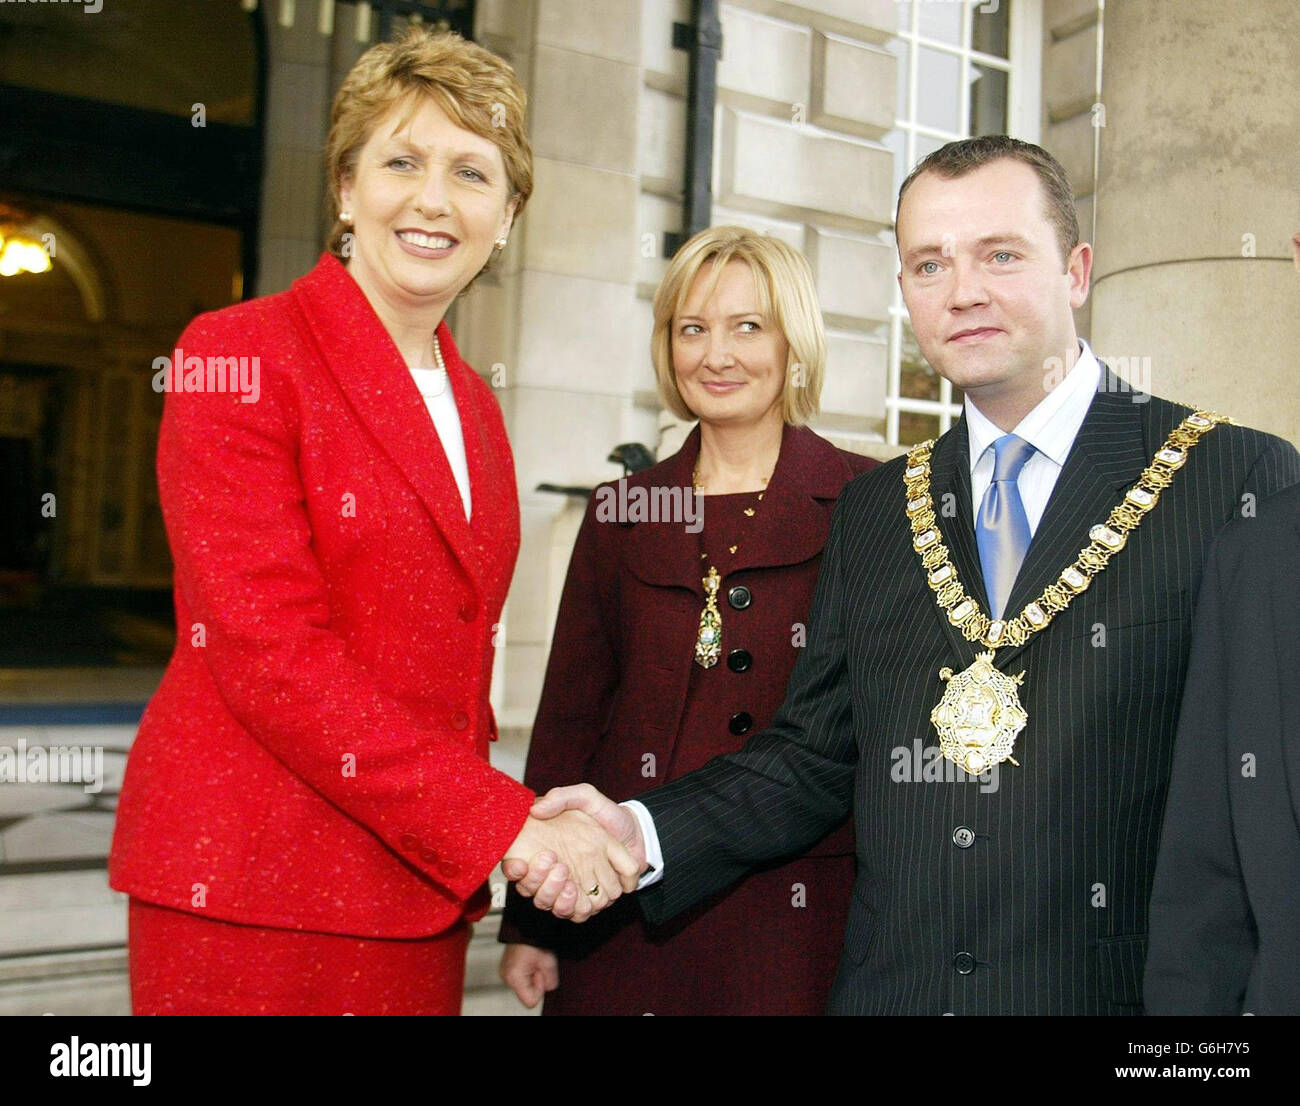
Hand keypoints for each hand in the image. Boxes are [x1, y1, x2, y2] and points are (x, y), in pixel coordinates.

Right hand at [499, 943, 557, 1008]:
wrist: (525, 926)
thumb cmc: (534, 940)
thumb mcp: (548, 961)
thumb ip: (551, 980)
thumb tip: (549, 987)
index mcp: (514, 977)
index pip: (530, 1001)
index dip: (539, 988)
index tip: (540, 972)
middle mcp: (506, 977)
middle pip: (526, 994)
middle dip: (536, 981)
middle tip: (537, 964)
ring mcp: (505, 972)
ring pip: (524, 986)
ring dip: (531, 976)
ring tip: (533, 961)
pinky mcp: (506, 968)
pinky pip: (520, 979)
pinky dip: (527, 972)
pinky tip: (529, 961)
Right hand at [514, 784, 648, 914]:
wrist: (639, 832)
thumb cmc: (609, 815)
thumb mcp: (586, 797)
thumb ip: (563, 797)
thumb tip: (536, 809)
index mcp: (548, 851)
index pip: (517, 866)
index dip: (513, 869)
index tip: (519, 862)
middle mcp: (555, 872)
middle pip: (532, 891)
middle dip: (538, 882)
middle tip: (552, 862)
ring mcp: (573, 887)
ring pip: (551, 904)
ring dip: (554, 896)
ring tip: (566, 879)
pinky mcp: (591, 899)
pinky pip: (576, 913)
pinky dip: (574, 906)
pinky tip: (577, 891)